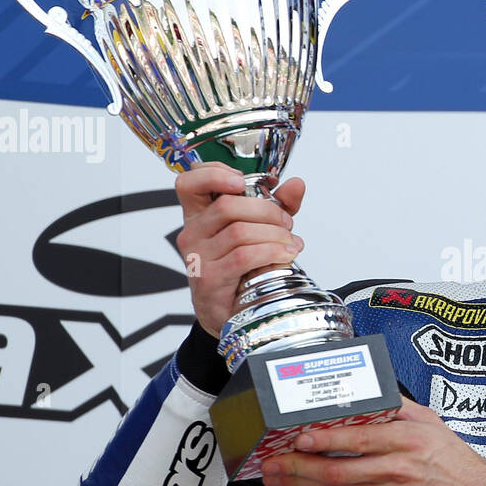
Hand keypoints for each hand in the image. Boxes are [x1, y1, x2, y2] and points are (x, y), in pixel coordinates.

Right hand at [173, 162, 306, 337]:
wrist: (229, 313)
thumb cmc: (241, 269)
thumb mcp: (260, 230)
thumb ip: (277, 206)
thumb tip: (296, 184)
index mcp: (198, 216)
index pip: (189, 182)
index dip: (214, 173)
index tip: (243, 181)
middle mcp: (192, 233)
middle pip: (227, 205)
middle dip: (267, 211)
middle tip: (287, 224)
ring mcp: (197, 257)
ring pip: (239, 232)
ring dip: (274, 235)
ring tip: (291, 243)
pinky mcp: (208, 279)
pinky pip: (244, 257)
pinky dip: (272, 253)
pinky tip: (286, 256)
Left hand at [260, 397, 485, 485]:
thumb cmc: (453, 460)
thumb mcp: (430, 421)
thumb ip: (397, 405)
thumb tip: (367, 391)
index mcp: (406, 441)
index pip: (358, 441)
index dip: (326, 441)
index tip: (301, 437)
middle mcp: (394, 470)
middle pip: (337, 472)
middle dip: (298, 467)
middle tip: (273, 462)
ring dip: (301, 483)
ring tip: (277, 475)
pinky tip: (307, 484)